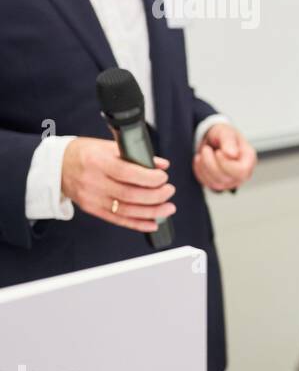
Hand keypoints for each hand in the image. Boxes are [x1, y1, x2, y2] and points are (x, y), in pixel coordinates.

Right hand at [61, 137, 175, 232]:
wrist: (57, 165)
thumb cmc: (85, 153)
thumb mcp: (108, 146)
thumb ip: (136, 155)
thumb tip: (162, 164)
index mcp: (98, 162)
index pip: (127, 173)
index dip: (149, 178)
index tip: (163, 177)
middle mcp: (93, 182)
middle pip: (129, 194)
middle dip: (155, 195)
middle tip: (169, 191)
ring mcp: (92, 198)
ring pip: (126, 210)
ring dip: (151, 212)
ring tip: (168, 208)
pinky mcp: (92, 209)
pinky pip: (117, 219)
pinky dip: (137, 223)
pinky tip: (153, 223)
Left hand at [193, 122, 256, 191]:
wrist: (215, 139)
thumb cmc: (223, 135)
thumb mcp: (226, 131)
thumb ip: (229, 141)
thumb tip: (233, 154)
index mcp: (249, 159)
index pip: (241, 171)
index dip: (226, 164)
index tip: (217, 152)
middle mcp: (243, 173)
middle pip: (227, 178)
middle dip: (211, 164)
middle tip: (206, 148)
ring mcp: (232, 180)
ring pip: (216, 183)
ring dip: (204, 166)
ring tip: (204, 151)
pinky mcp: (220, 184)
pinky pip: (207, 183)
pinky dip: (200, 171)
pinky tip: (200, 159)